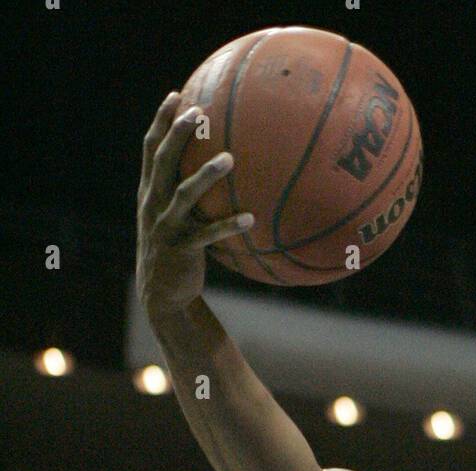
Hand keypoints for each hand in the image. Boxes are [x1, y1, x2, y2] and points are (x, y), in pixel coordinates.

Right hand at [135, 93, 254, 325]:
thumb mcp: (174, 219)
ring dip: (206, 175)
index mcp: (149, 192)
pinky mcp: (181, 249)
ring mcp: (165, 226)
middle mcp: (152, 204)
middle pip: (162, 161)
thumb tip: (220, 171)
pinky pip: (208, 235)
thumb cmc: (176, 251)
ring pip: (183, 194)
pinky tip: (251, 218)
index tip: (175, 95)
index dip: (160, 121)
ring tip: (229, 158)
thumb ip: (186, 194)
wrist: (162, 294)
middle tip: (197, 113)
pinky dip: (228, 226)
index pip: (150, 149)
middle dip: (176, 134)